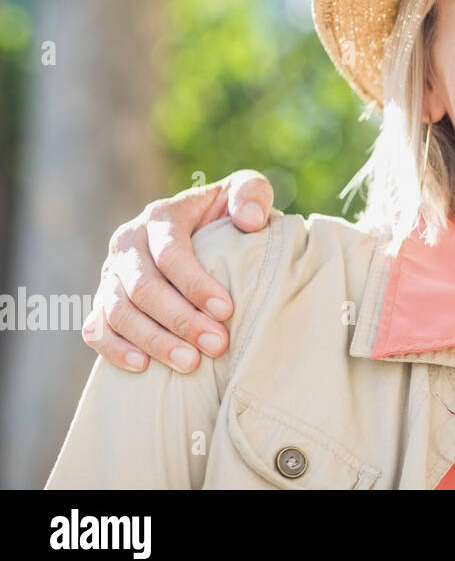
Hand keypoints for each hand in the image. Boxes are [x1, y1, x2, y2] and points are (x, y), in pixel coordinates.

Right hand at [82, 170, 275, 372]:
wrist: (204, 232)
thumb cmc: (229, 215)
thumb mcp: (246, 193)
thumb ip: (252, 194)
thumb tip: (250, 220)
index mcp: (161, 217)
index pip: (171, 253)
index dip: (196, 284)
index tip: (226, 310)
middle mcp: (129, 242)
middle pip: (144, 287)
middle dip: (181, 320)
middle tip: (216, 345)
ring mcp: (112, 273)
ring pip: (119, 311)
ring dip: (154, 340)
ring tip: (190, 363)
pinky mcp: (104, 300)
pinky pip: (95, 327)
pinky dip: (114, 348)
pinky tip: (143, 367)